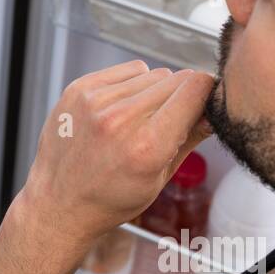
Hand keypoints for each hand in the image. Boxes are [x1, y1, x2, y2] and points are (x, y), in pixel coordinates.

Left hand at [15, 61, 214, 260]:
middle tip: (168, 120)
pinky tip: (121, 109)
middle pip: (176, 79)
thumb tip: (216, 109)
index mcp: (147, 146)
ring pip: (152, 73)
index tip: (207, 98)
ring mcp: (96, 101)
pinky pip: (126, 70)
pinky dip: (131, 84)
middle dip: (181, 96)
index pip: (195, 89)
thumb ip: (191, 137)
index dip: (207, 92)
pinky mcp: (79, 89)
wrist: (58, 202)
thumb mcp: (160, 178)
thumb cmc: (109, 199)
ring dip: (155, 91)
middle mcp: (120, 119)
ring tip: (139, 120)